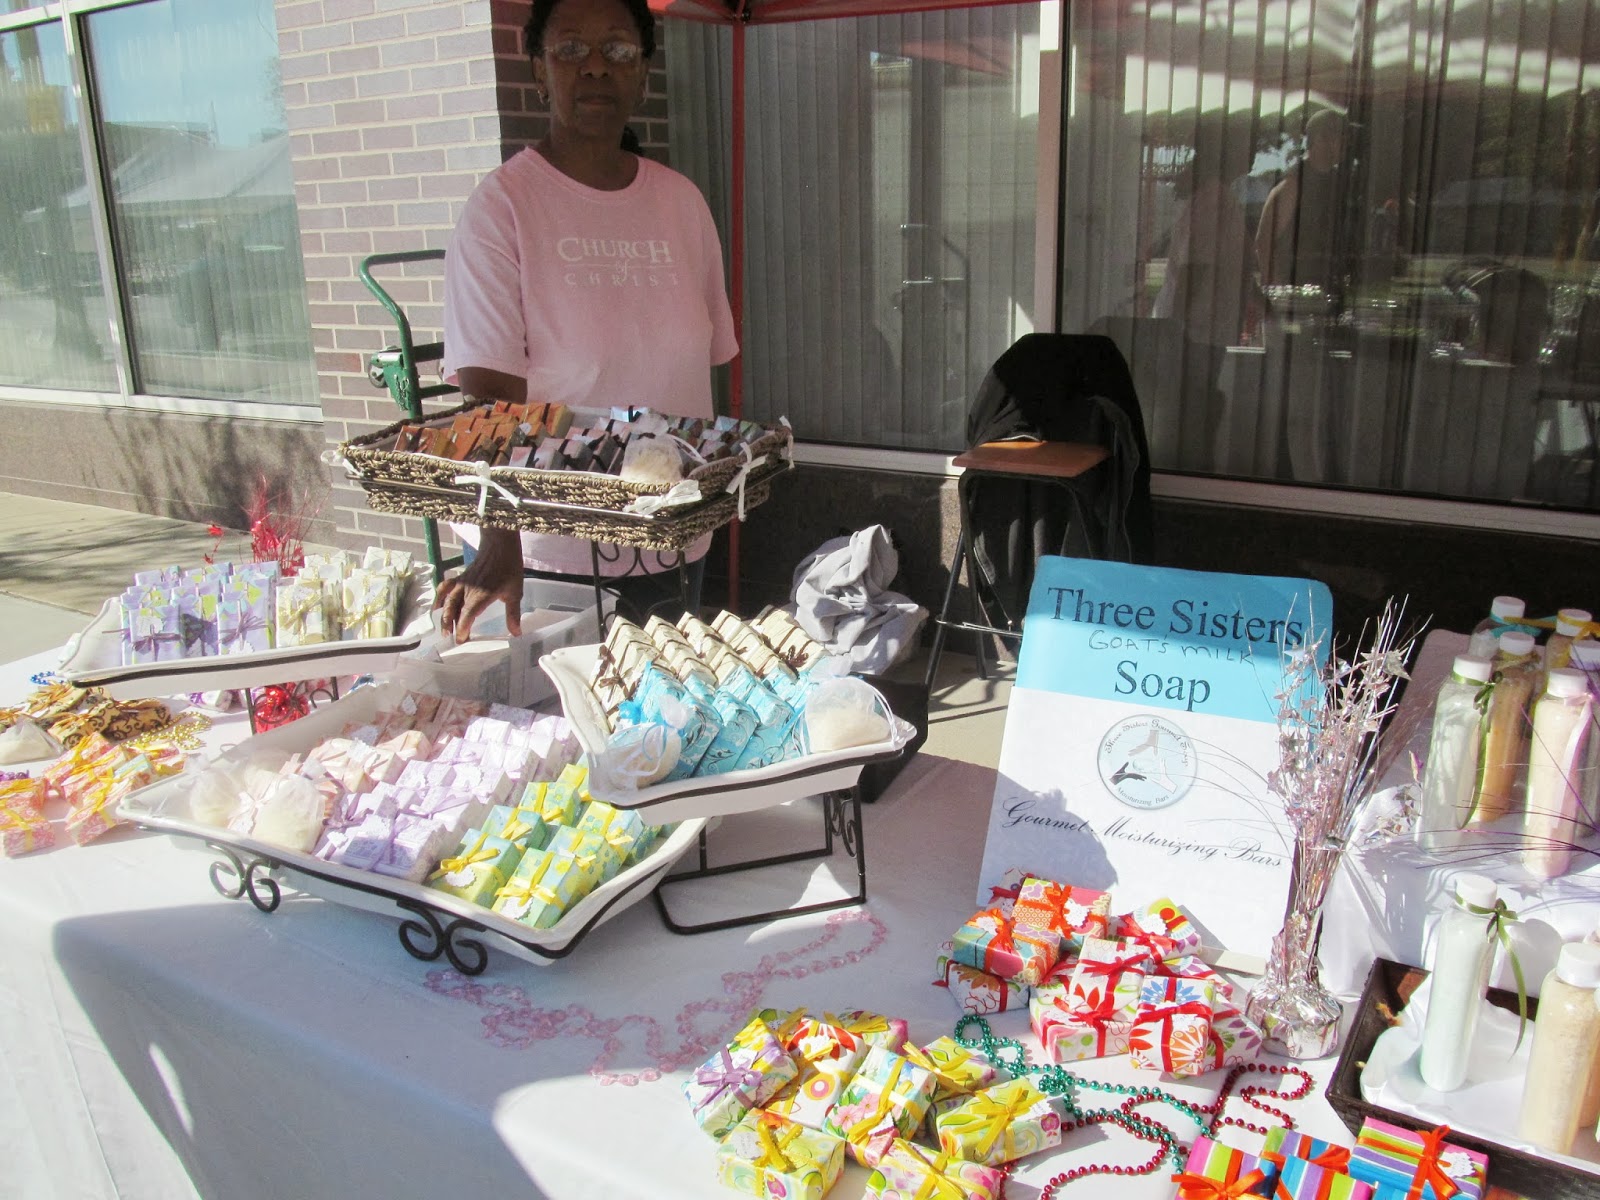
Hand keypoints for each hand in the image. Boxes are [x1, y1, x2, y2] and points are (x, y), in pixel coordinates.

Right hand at [433, 527, 524, 642]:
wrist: (499, 546)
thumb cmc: (508, 568)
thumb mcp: (515, 592)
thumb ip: (513, 614)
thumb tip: (516, 633)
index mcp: (481, 595)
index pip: (467, 614)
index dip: (462, 627)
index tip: (461, 639)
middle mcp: (468, 590)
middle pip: (453, 609)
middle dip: (450, 625)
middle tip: (452, 639)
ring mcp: (462, 583)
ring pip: (448, 601)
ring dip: (444, 615)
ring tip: (445, 630)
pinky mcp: (460, 578)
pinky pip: (445, 588)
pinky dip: (439, 597)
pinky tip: (436, 607)